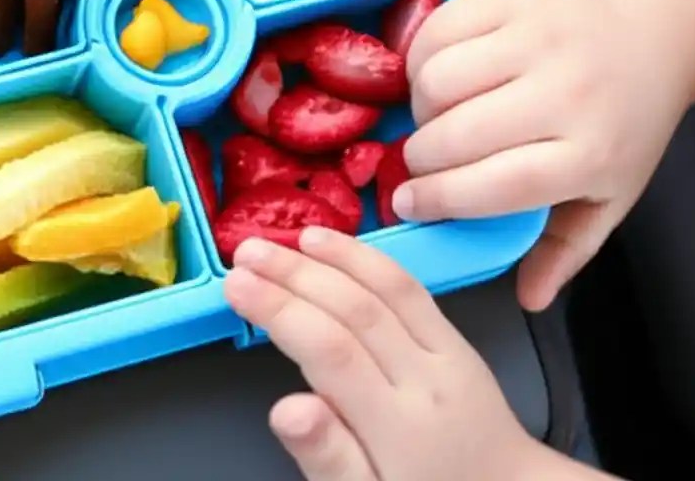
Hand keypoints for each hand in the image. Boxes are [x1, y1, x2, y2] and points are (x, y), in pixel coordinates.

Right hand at [223, 230, 614, 480]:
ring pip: (389, 290)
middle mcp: (427, 383)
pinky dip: (372, 261)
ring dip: (335, 256)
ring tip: (288, 238)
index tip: (235, 285)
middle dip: (295, 274)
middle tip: (246, 252)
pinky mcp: (460, 342)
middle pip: (357, 311)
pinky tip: (339, 248)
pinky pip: (414, 290)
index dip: (279, 310)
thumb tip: (286, 410)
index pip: (330, 351)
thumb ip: (327, 456)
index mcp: (397, 428)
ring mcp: (449, 357)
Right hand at [395, 0, 690, 310]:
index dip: (439, 199)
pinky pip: (436, 33)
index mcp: (590, 153)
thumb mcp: (608, 193)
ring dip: (419, 105)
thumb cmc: (622, 120)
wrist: (648, 30)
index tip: (409, 204)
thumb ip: (565, 248)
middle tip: (422, 161)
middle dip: (421, 157)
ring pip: (437, 81)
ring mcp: (539, 39)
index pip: (493, 186)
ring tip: (433, 115)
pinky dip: (420, 58)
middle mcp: (566, 93)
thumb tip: (528, 297)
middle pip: (455, 135)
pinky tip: (434, 74)